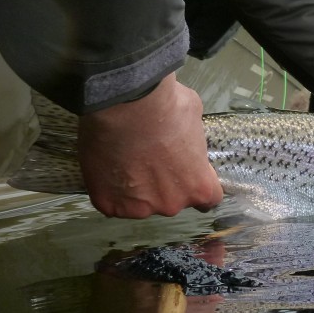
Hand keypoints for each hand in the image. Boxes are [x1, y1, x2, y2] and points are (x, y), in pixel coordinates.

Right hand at [78, 73, 223, 218]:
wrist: (125, 104)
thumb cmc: (166, 107)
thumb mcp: (195, 118)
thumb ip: (193, 140)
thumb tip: (185, 135)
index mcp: (198, 187)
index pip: (207, 199)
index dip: (195, 185)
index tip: (186, 174)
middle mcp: (172, 204)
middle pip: (170, 200)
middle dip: (162, 185)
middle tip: (148, 158)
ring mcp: (139, 208)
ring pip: (139, 203)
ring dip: (134, 189)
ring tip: (124, 160)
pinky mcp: (109, 204)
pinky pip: (111, 201)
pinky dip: (108, 189)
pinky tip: (106, 167)